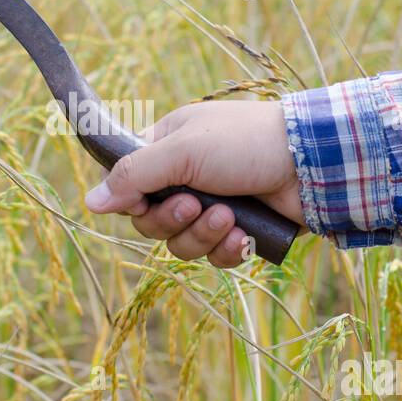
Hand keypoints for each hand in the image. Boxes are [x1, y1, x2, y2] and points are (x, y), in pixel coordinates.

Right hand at [83, 99, 304, 267]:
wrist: (312, 163)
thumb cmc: (245, 143)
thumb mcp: (182, 152)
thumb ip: (133, 176)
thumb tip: (89, 202)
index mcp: (167, 149)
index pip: (127, 185)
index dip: (131, 201)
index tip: (141, 202)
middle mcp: (186, 179)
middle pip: (150, 222)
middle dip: (172, 221)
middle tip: (196, 205)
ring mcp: (214, 207)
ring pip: (182, 244)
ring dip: (203, 236)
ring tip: (229, 218)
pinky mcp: (240, 232)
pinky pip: (215, 257)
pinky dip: (228, 249)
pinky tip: (244, 234)